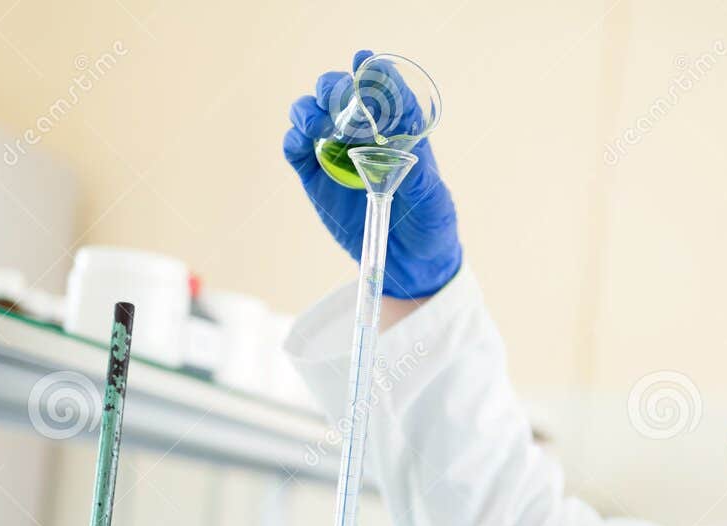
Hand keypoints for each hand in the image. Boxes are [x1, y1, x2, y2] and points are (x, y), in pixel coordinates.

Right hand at [283, 50, 462, 299]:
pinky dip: (294, 138)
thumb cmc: (431, 223)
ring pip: (311, 113)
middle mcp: (363, 132)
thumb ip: (416, 172)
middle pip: (339, 92)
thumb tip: (397, 148)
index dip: (373, 71)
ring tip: (318, 125)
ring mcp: (336, 152)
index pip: (384, 89)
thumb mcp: (433, 198)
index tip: (364, 61)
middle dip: (334, 86)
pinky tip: (302, 141)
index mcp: (398, 128)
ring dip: (309, 109)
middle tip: (335, 98)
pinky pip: (295, 148)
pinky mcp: (314, 176)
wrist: (413, 264)